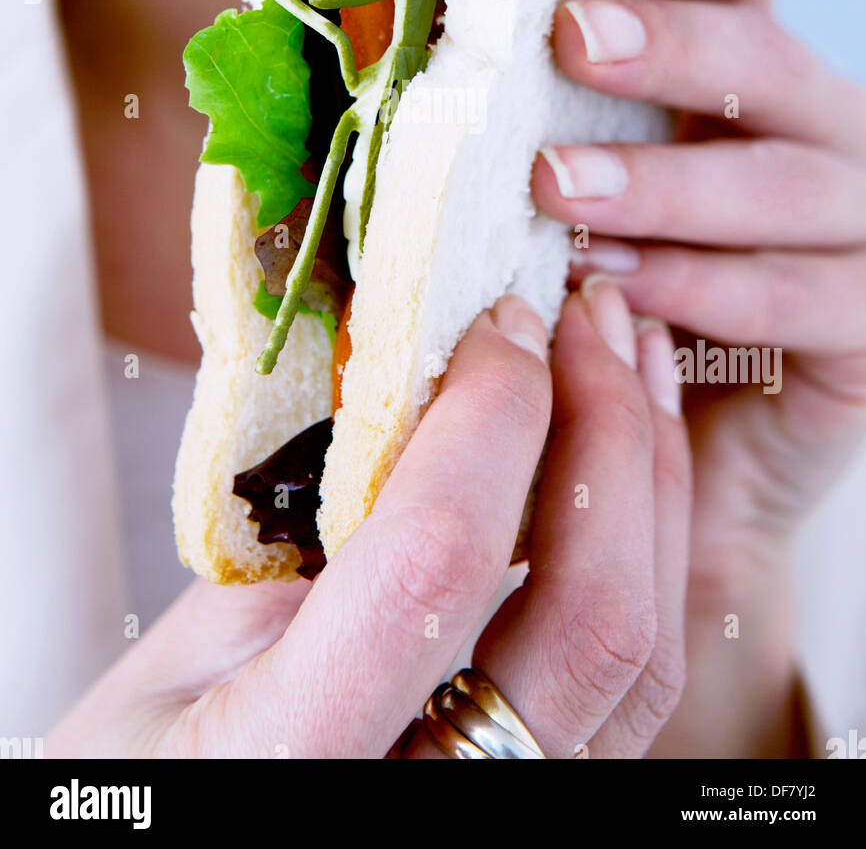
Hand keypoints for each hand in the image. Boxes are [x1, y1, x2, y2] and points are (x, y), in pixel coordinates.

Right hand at [47, 285, 689, 759]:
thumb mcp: (171, 667)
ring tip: (631, 351)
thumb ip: (292, 548)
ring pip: (643, 649)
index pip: (434, 569)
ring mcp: (516, 809)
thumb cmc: (147, 779)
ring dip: (652, 476)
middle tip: (582, 313)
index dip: (487, 421)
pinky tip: (633, 451)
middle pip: (593, 621)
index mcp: (298, 761)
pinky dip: (651, 541)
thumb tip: (415, 394)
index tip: (497, 322)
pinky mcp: (558, 786)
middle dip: (606, 435)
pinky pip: (634, 667)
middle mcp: (441, 805)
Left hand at [535, 0, 865, 753]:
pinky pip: (804, 297)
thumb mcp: (565, 203)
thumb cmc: (601, 310)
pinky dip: (712, 291)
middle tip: (573, 40)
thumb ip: (525, 132)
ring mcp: (854, 227)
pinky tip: (625, 293)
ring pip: (785, 182)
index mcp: (741, 78)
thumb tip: (381, 70)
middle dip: (671, 47)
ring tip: (562, 189)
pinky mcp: (865, 324)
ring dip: (671, 181)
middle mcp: (813, 134)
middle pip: (766, 62)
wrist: (685, 463)